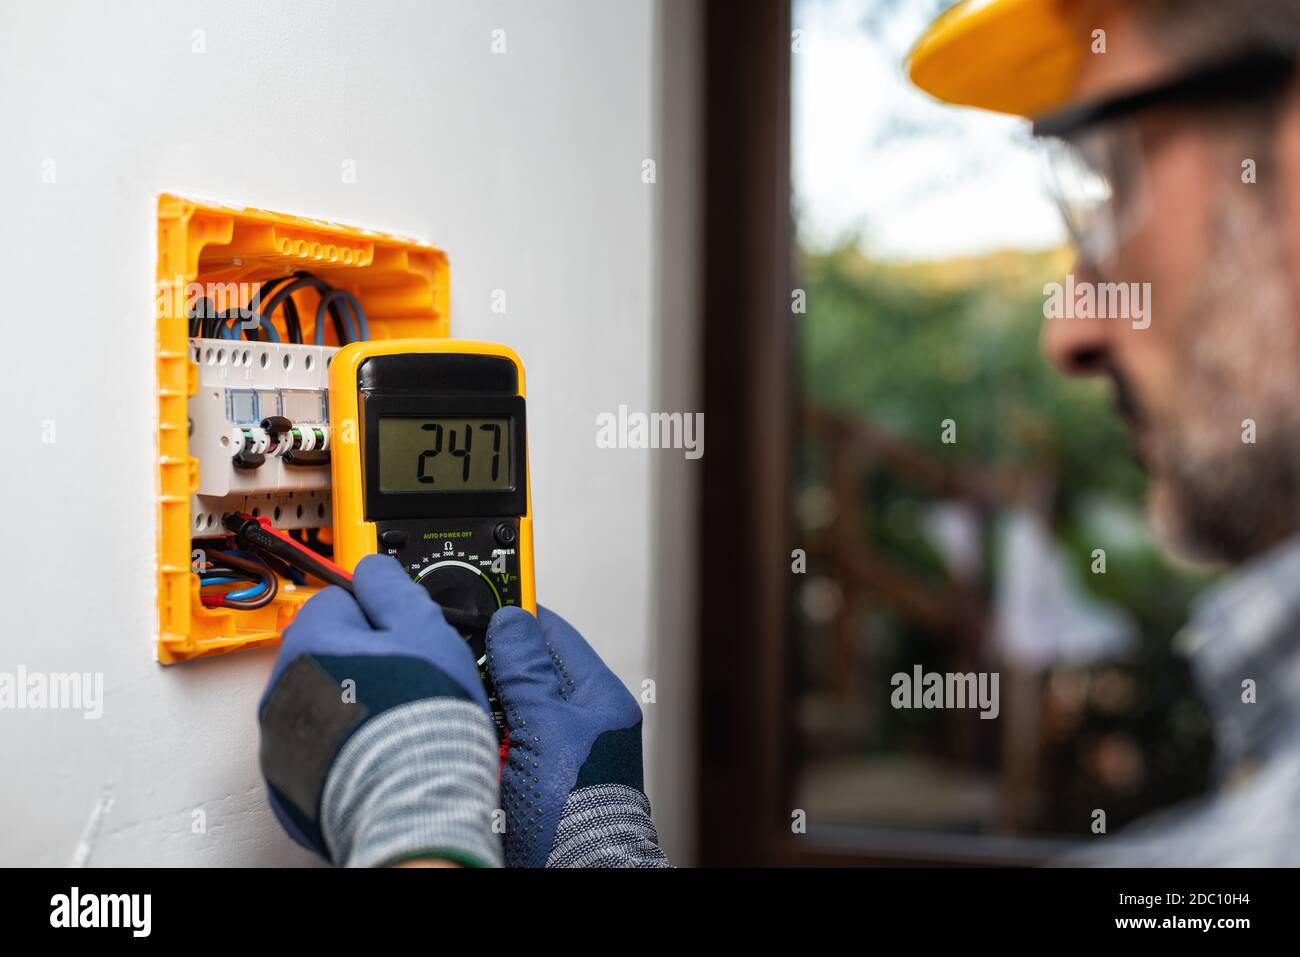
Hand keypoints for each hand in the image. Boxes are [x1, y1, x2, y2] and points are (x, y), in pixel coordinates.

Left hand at [258, 554, 501, 867]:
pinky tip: (375, 754)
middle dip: (360, 660)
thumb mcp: (425, 629)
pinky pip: (314, 750)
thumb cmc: (420, 719)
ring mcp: (280, 739)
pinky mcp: (288, 783)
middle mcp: (282, 688)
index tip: (397, 631)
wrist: (411, 806)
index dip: (377, 613)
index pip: (337, 599)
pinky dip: (339, 750)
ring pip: (316, 702)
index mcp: (311, 640)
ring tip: (394, 722)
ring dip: (347, 705)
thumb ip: (394, 589)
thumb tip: (375, 568)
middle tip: (404, 678)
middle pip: (323, 652)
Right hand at [486, 606, 669, 866]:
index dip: (517, 617)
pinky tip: (466, 743)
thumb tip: (512, 620)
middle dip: (491, 670)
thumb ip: (526, 672)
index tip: (482, 602)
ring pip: (506, 709)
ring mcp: (555, 752)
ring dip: (483, 710)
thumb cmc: (578, 811)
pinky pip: (499, 745)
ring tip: (461, 707)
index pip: (552, 635)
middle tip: (459, 662)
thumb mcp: (546, 727)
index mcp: (597, 698)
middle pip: (524, 672)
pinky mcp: (532, 779)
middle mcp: (579, 722)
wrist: (575, 871)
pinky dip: (481, 743)